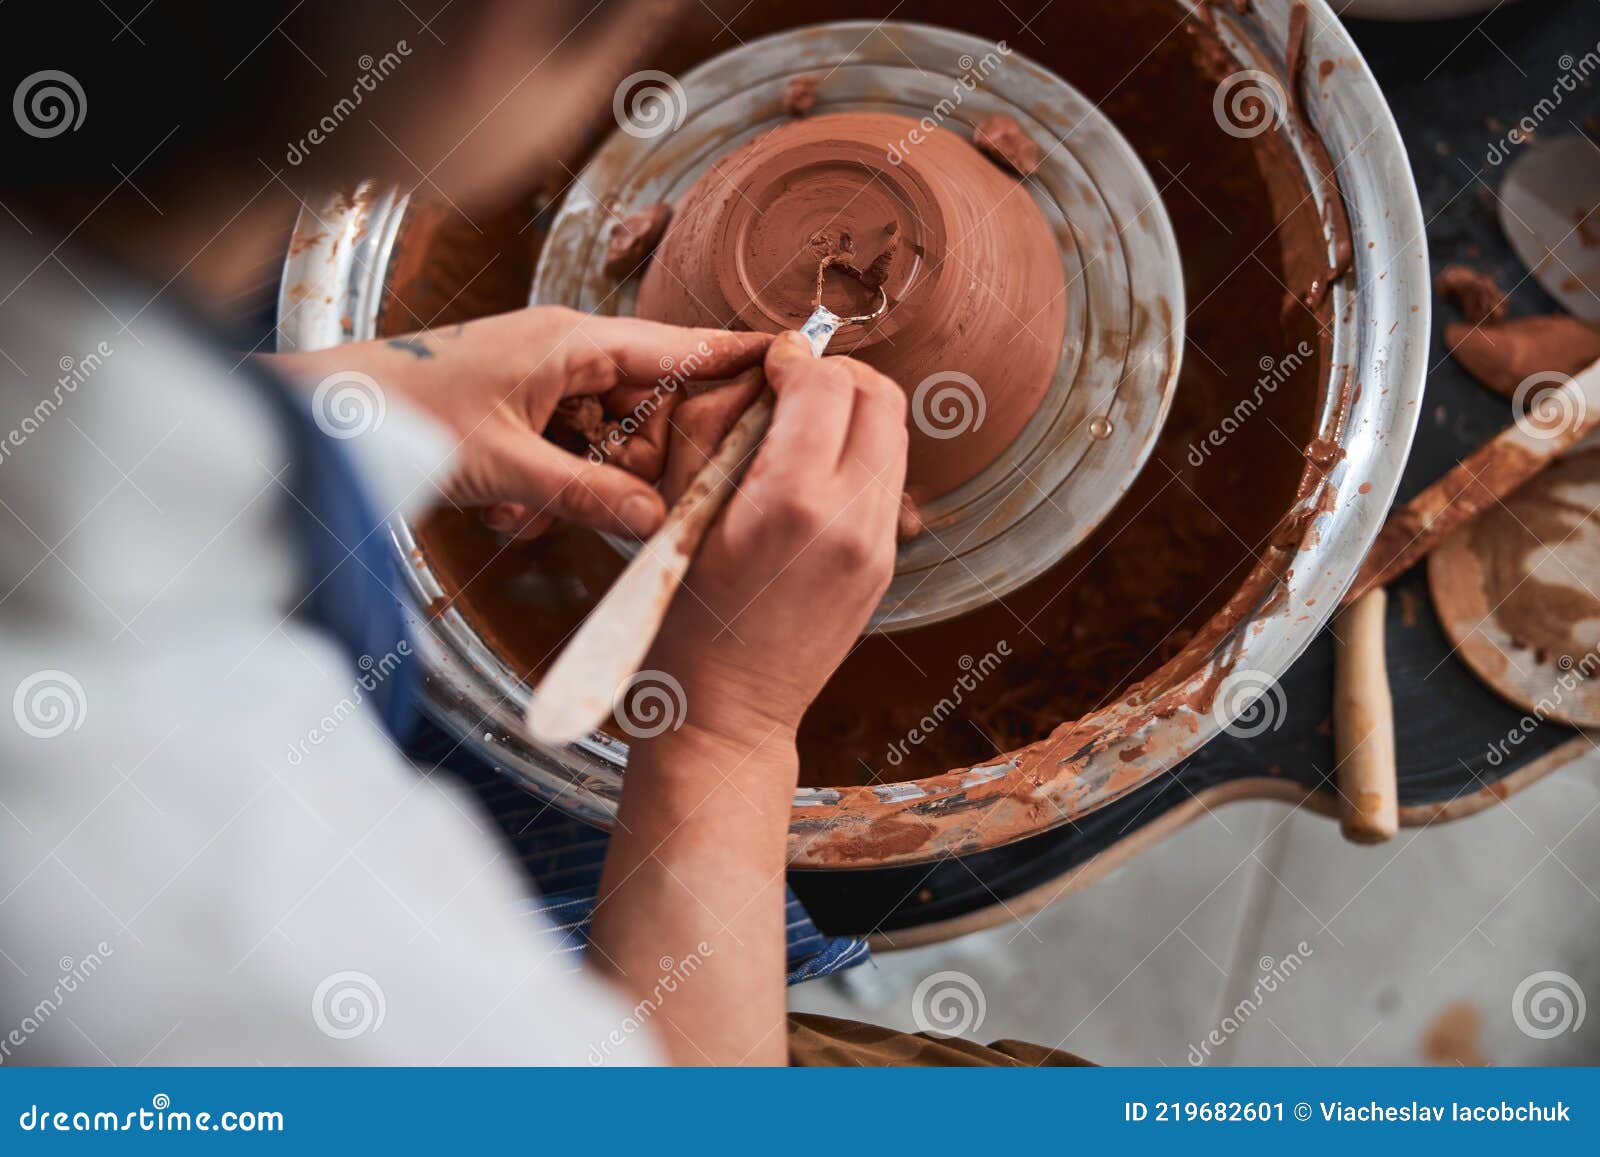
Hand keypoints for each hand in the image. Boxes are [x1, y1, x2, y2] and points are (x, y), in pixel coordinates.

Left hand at [272, 307, 768, 537]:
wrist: (321, 416)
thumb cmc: (402, 414)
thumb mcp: (506, 466)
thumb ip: (587, 493)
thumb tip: (655, 518)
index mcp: (572, 342)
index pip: (678, 347)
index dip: (734, 359)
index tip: (791, 364)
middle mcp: (564, 355)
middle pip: (647, 411)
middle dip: (632, 468)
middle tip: (629, 511)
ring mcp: (540, 384)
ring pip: (604, 443)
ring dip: (577, 487)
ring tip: (524, 509)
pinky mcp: (517, 413)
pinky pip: (564, 456)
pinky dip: (543, 490)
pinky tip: (503, 508)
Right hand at [645, 330, 908, 745]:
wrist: (727, 709)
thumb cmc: (684, 615)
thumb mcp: (677, 506)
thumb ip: (715, 422)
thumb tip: (757, 370)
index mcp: (794, 500)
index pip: (827, 383)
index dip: (797, 358)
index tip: (772, 362)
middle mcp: (852, 519)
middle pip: (881, 397)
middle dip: (837, 375)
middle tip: (793, 384)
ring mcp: (879, 546)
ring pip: (895, 435)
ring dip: (854, 413)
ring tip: (802, 427)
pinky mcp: (887, 565)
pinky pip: (888, 481)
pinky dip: (860, 456)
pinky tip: (813, 474)